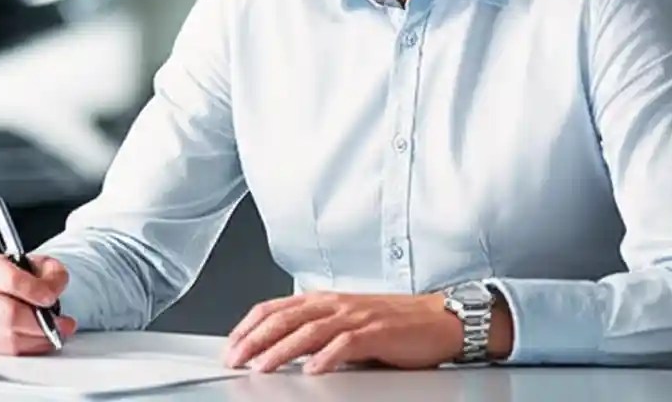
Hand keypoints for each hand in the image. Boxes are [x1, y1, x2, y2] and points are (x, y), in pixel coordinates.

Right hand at [0, 253, 76, 354]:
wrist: (6, 292)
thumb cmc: (21, 278)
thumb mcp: (41, 265)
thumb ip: (52, 274)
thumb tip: (52, 291)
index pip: (10, 280)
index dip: (34, 290)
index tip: (51, 297)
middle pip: (8, 314)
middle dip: (41, 321)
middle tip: (62, 322)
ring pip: (10, 338)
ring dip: (40, 338)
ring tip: (58, 331)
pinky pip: (10, 353)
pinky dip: (32, 348)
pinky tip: (43, 339)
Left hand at [223, 291, 468, 374]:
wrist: (439, 319)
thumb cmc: (394, 323)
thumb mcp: (347, 322)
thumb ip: (317, 332)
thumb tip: (283, 351)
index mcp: (324, 300)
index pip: (275, 308)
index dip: (249, 326)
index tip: (231, 345)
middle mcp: (335, 304)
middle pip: (285, 318)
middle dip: (254, 339)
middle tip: (235, 359)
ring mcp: (355, 316)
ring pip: (308, 330)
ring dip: (281, 350)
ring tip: (261, 367)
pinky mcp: (377, 332)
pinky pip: (346, 344)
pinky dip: (326, 357)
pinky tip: (312, 370)